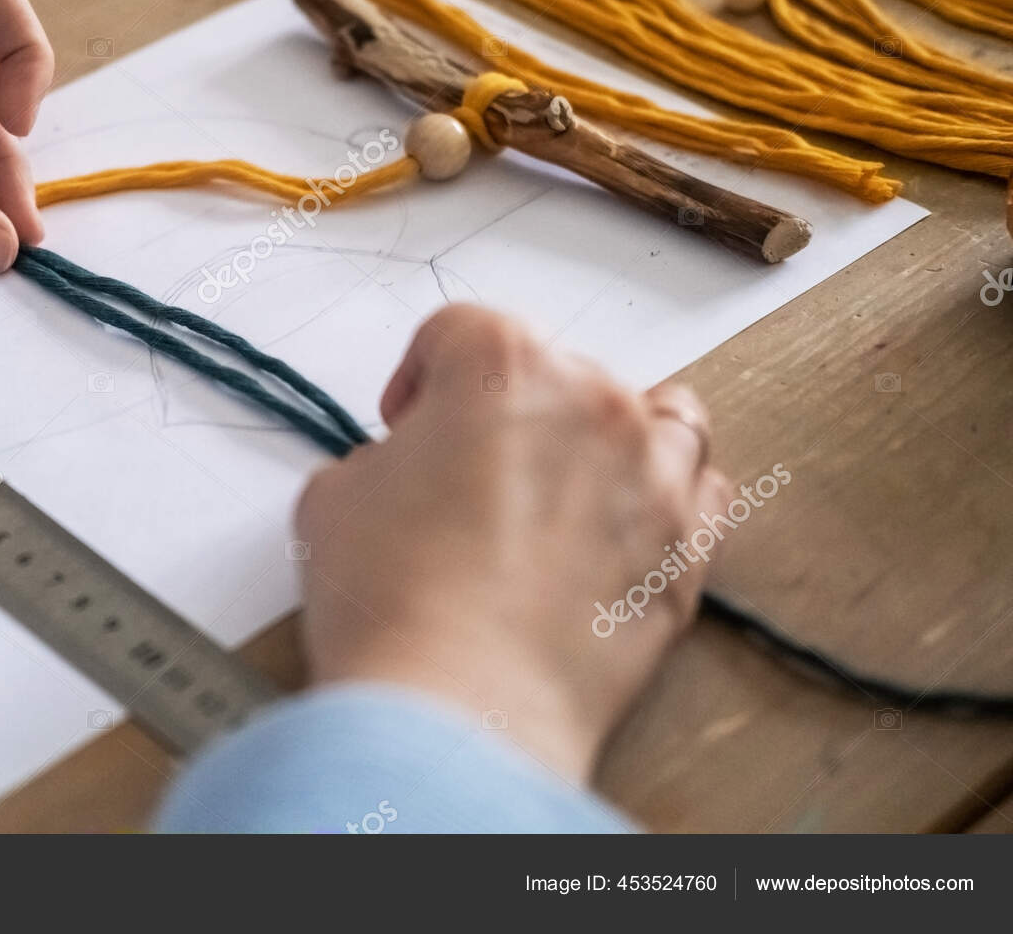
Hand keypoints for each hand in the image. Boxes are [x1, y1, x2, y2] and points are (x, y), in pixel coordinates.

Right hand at [295, 304, 729, 783]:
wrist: (457, 708)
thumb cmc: (393, 601)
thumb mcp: (337, 496)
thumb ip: (384, 457)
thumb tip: (410, 473)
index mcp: (501, 364)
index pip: (460, 331)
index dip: (420, 376)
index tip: (406, 423)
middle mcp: (591, 400)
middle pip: (554, 370)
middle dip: (506, 413)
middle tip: (465, 475)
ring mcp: (653, 473)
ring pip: (656, 413)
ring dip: (609, 434)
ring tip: (564, 482)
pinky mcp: (687, 550)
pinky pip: (703, 488)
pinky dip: (667, 492)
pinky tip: (618, 525)